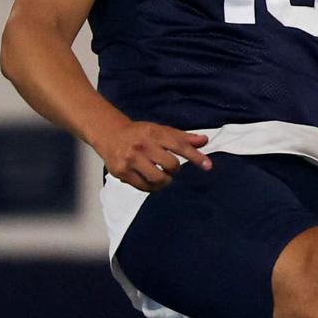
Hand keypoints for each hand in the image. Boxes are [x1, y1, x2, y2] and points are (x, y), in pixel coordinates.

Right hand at [97, 120, 212, 191]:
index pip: (180, 145)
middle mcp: (143, 145)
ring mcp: (131, 159)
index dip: (195, 156)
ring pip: (157, 178)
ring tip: (162, 177)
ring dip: (165, 181)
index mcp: (155, 133)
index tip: (208, 166)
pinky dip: (151, 187)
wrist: (110, 134)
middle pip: (170, 165)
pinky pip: (143, 186)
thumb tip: (204, 140)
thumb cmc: (140, 133)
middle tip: (170, 168)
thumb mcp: (160, 131)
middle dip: (174, 170)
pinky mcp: (122, 172)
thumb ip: (183, 138)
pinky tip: (151, 181)